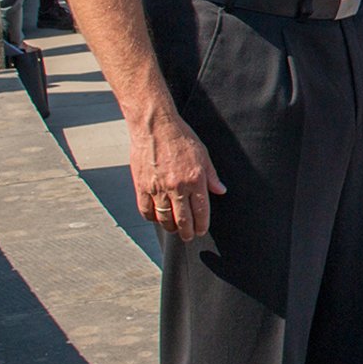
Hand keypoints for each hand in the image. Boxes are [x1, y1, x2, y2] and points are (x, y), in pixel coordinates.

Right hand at [130, 108, 225, 241]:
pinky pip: (146, 210)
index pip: (201, 211)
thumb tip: (220, 191)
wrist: (154, 127)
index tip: (201, 230)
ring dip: (170, 227)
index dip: (202, 225)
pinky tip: (157, 218)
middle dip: (187, 232)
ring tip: (174, 229)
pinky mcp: (142, 186)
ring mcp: (158, 188)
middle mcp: (177, 186)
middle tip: (188, 236)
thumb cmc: (180, 137)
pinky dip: (152, 218)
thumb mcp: (203, 154)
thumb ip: (211, 175)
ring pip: (164, 218)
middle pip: (183, 219)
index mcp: (195, 179)